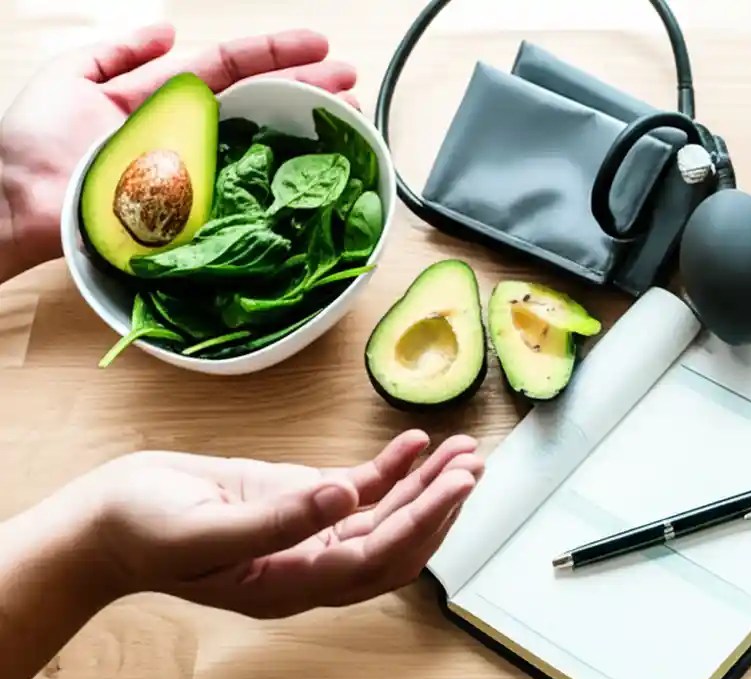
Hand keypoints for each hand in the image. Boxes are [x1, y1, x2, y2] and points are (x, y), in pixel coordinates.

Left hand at [0, 23, 359, 280]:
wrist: (15, 203)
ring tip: (350, 117)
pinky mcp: (196, 214)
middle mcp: (189, 138)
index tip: (319, 45)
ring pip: (263, 148)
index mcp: (164, 101)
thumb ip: (115, 51)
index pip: (231, 68)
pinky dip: (284, 189)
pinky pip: (245, 198)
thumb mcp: (69, 77)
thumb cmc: (33, 143)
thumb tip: (165, 28)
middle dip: (308, 91)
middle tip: (352, 85)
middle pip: (260, 107)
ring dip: (308, 132)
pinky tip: (316, 175)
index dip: (275, 55)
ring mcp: (197, 176)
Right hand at [70, 430, 480, 617]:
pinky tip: (416, 443)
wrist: (107, 518)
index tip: (454, 487)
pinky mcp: (300, 500)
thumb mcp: (204, 533)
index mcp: (290, 585)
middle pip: (394, 542)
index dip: (420, 523)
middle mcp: (310, 564)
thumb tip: (344, 496)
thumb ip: (277, 522)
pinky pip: (359, 488)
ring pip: (385, 515)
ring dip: (426, 485)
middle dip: (439, 506)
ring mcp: (309, 531)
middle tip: (473, 466)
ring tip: (463, 451)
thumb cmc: (142, 532)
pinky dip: (392, 468)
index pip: (375, 559)